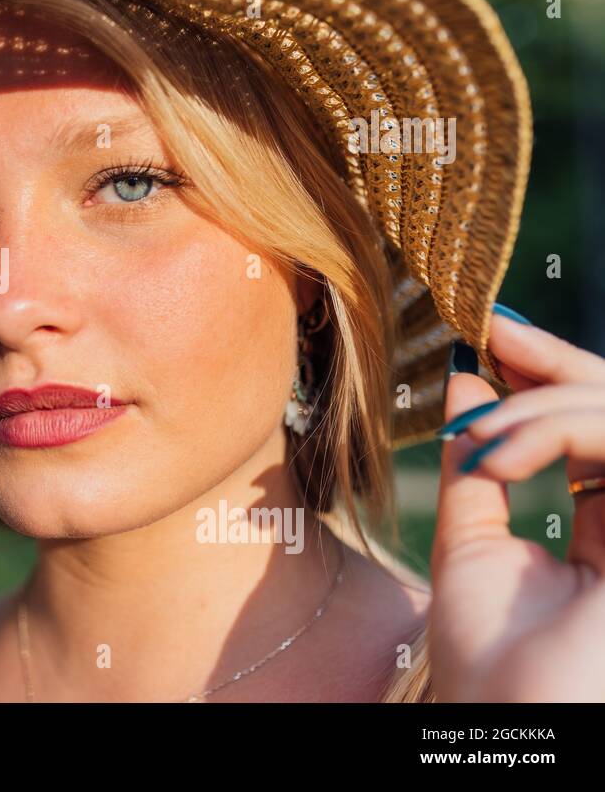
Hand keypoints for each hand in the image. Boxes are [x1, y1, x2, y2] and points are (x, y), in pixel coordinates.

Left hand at [429, 308, 604, 701]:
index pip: (597, 430)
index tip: (492, 341)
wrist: (509, 722)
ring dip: (544, 408)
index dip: (551, 379)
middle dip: (559, 364)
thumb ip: (477, 462)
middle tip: (495, 335)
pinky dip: (560, 429)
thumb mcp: (472, 542)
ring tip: (481, 440)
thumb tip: (466, 379)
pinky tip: (501, 456)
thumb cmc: (490, 659)